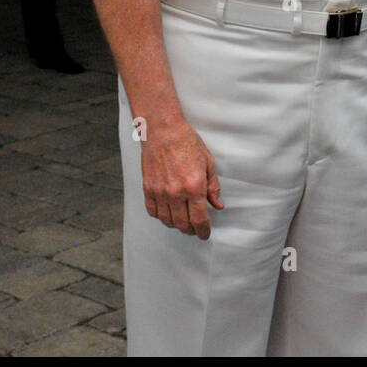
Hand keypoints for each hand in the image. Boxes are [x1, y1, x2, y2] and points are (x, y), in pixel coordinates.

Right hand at [139, 116, 224, 238]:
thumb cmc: (187, 142)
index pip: (199, 219)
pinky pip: (153, 212)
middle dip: (191, 230)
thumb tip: (218, 204)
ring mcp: (160, 192)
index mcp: (194, 186)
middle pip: (183, 224)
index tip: (205, 234)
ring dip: (176, 225)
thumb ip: (213, 187)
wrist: (163, 131)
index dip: (203, 231)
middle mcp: (176, 192)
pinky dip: (161, 217)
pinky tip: (167, 214)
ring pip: (168, 220)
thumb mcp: (208, 162)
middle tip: (195, 230)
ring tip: (183, 223)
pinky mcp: (148, 189)